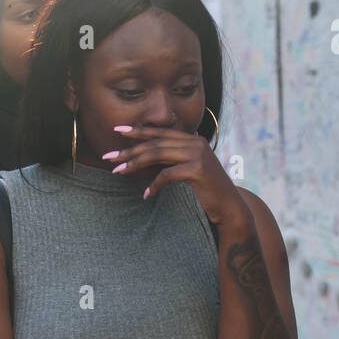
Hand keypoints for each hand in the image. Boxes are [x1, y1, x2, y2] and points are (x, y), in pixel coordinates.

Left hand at [108, 125, 250, 231]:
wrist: (229, 207)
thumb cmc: (207, 190)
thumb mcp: (189, 168)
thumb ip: (174, 157)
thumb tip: (148, 154)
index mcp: (193, 139)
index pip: (160, 132)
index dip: (138, 131)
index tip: (118, 130)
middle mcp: (195, 142)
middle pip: (155, 143)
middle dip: (129, 150)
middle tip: (109, 157)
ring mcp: (197, 154)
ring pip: (157, 155)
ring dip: (134, 164)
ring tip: (118, 172)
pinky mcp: (197, 170)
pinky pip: (166, 174)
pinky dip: (153, 185)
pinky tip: (145, 194)